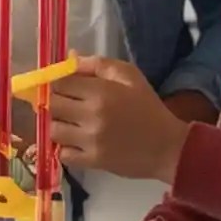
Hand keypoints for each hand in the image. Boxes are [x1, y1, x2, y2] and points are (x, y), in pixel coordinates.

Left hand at [48, 56, 188, 179]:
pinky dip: (64, 147)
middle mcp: (91, 116)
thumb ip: (97, 64)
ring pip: (53, 129)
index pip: (60, 83)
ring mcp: (90, 141)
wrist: (167, 147)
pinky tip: (74, 141)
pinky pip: (62, 153)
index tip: (61, 85)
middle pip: (52, 105)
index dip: (56, 82)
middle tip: (63, 103)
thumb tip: (69, 58)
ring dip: (57, 124)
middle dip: (53, 101)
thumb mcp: (130, 76)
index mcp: (101, 92)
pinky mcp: (92, 162)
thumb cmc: (148, 107)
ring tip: (68, 122)